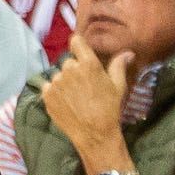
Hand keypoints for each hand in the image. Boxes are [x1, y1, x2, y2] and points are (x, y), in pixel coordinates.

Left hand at [39, 37, 133, 165]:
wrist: (94, 133)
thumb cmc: (109, 109)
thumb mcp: (118, 86)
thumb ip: (118, 66)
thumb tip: (128, 52)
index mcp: (88, 64)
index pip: (76, 41)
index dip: (79, 45)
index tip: (81, 51)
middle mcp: (69, 69)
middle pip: (69, 62)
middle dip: (76, 70)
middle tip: (85, 86)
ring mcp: (56, 82)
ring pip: (60, 75)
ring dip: (66, 82)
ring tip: (77, 98)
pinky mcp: (46, 94)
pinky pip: (50, 87)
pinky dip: (56, 92)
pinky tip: (68, 103)